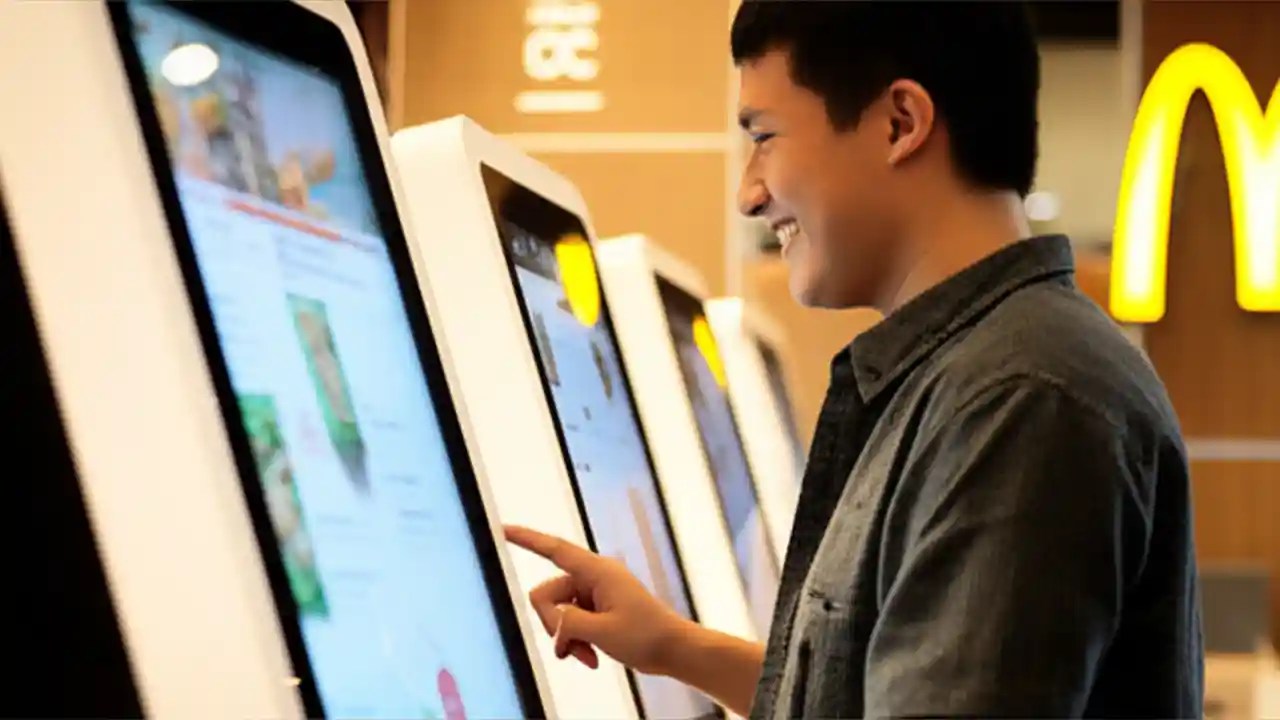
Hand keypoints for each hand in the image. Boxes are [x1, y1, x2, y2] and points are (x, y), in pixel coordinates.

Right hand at [504, 525, 690, 674]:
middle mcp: (593, 577)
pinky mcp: (597, 610)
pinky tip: (589, 658)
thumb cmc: (646, 636)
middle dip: (556, 626)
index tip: (503, 528)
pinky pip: (571, 622)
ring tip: (587, 657)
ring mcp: (595, 593)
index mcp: (597, 572)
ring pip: (559, 613)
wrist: (674, 650)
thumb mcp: (602, 632)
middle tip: (574, 647)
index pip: (554, 550)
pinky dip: (575, 641)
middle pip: (549, 595)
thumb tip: (555, 621)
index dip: (527, 539)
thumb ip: (569, 623)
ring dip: (567, 638)